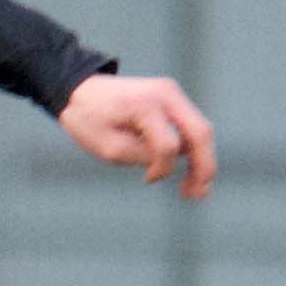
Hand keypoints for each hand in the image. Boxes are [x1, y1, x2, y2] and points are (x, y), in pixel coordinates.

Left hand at [58, 72, 216, 198]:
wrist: (80, 91)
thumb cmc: (88, 119)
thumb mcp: (106, 146)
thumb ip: (139, 155)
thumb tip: (171, 161)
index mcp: (144, 105)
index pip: (167, 145)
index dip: (162, 169)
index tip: (146, 180)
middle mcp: (165, 93)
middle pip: (200, 132)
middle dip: (204, 166)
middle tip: (199, 194)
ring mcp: (172, 93)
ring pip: (200, 131)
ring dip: (202, 160)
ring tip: (196, 190)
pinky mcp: (172, 99)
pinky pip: (190, 127)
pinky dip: (193, 149)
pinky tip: (191, 172)